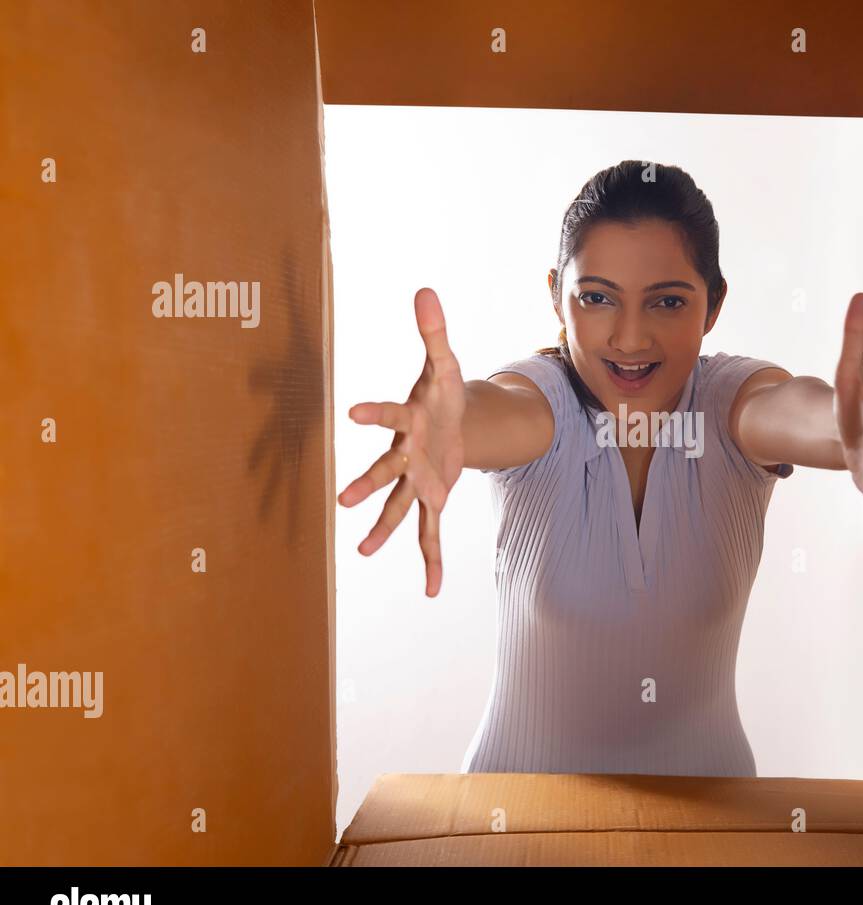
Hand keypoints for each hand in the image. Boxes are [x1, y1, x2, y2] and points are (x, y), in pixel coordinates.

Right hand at [338, 288, 466, 596]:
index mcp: (410, 420)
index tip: (351, 412)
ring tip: (365, 552)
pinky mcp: (433, 496)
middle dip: (366, 485)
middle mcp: (407, 454)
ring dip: (383, 528)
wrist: (451, 420)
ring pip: (398, 506)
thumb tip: (426, 290)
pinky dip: (432, 558)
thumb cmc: (442, 391)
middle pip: (386, 471)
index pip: (392, 415)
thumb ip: (435, 331)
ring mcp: (418, 479)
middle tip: (344, 502)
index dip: (375, 412)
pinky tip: (433, 589)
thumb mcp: (446, 362)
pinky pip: (431, 531)